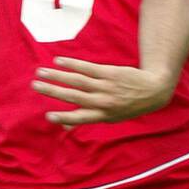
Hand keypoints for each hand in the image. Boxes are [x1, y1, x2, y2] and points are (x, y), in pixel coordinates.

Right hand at [32, 56, 173, 125]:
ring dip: (57, 75)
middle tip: (35, 86)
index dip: (64, 118)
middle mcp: (103, 102)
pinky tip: (59, 60)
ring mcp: (106, 86)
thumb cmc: (128, 106)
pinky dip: (72, 64)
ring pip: (77, 80)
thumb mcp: (111, 118)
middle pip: (74, 96)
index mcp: (102, 115)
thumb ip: (88, 119)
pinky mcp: (109, 73)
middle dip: (53, 91)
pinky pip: (87, 68)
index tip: (48, 116)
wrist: (153, 90)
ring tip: (41, 72)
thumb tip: (64, 127)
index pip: (80, 118)